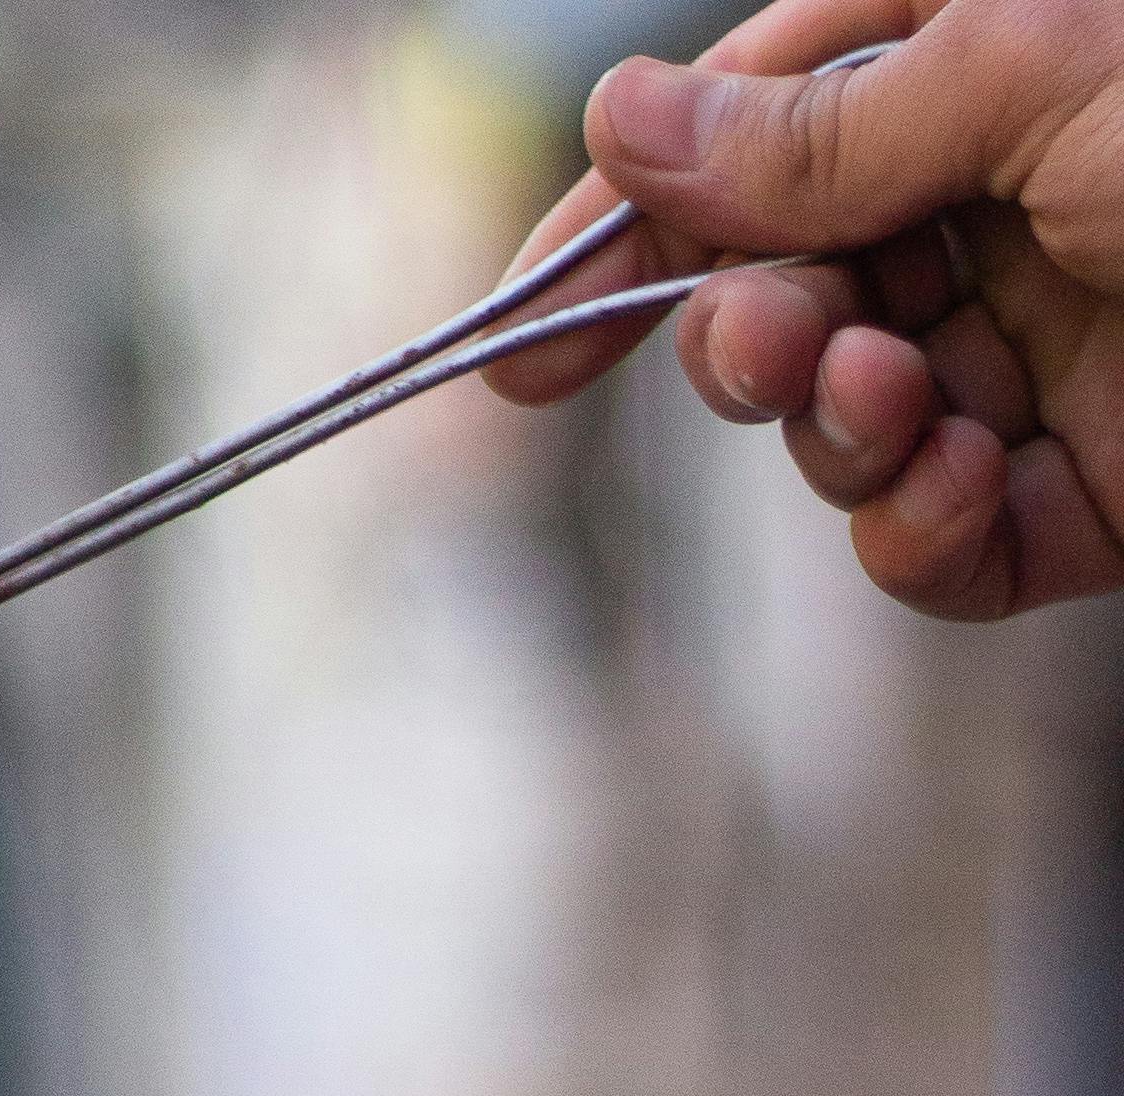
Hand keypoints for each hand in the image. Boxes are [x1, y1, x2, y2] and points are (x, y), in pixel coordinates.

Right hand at [488, 0, 1123, 621]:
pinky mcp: (1091, 486)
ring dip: (837, 433)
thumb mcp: (1036, 67)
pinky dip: (921, 538)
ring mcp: (1046, 347)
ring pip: (848, 428)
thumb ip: (828, 124)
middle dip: (749, 341)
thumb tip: (622, 122)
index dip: (629, 223)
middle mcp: (1004, 199)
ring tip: (893, 401)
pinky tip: (960, 488)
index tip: (523, 328)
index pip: (757, 124)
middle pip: (786, 290)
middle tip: (766, 347)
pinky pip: (945, 546)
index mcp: (977, 55)